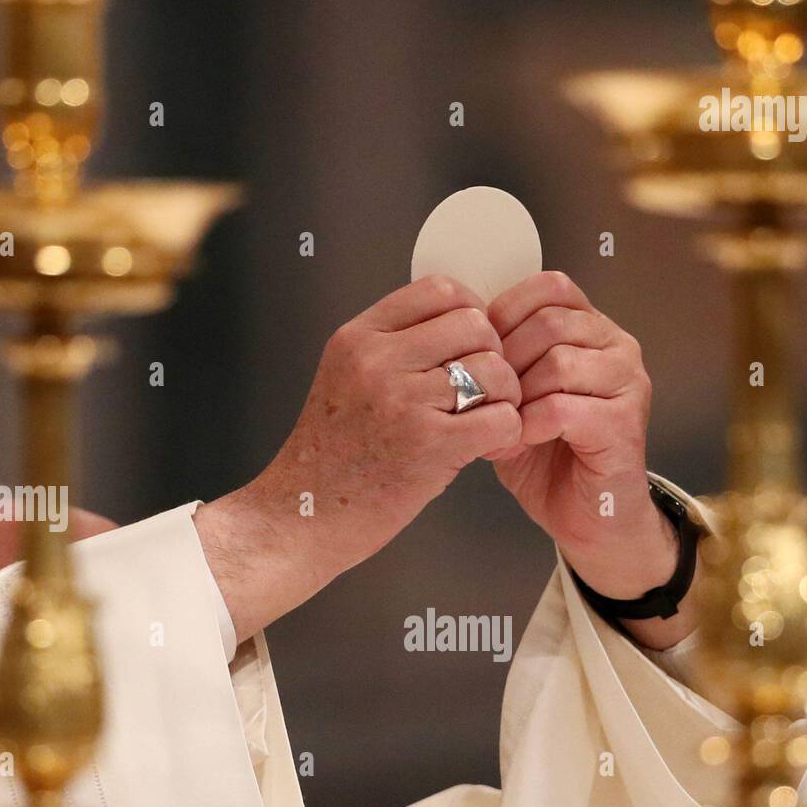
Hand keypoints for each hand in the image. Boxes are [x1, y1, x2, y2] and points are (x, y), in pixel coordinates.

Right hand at [195, 276, 521, 641]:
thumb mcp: (346, 381)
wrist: (300, 517)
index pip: (441, 289)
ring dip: (505, 398)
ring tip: (488, 423)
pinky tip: (488, 447)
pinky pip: (500, 418)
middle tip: (488, 392)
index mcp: (358, 338)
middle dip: (495, 357)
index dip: (473, 313)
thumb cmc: (331, 460)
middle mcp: (378, 361)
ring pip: (494, 370)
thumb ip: (394, 352)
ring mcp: (403, 402)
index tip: (473, 346)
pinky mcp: (428, 445)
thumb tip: (461, 329)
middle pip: (476, 325)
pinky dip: (506, 433)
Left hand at [487, 271, 694, 648]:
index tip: (480, 350)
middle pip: (551, 321)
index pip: (552, 287)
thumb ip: (500, 364)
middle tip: (488, 395)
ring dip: (519, 394)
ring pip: (558, 361)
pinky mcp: (623, 424)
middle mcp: (618, 348)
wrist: (590, 520)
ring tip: (505, 421)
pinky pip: (563, 407)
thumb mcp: (517, 400)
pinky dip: (530, 425)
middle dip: (507, 358)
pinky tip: (521, 441)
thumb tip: (458, 337)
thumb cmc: (551, 460)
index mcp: (593, 331)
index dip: (506, 312)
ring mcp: (627, 384)